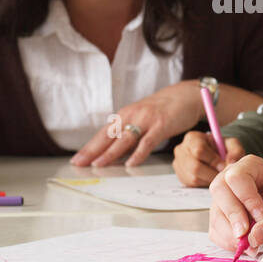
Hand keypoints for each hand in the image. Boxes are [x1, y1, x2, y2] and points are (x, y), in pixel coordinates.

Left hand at [72, 80, 203, 167]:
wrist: (185, 96)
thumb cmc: (162, 110)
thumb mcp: (141, 119)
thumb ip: (129, 134)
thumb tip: (115, 155)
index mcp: (125, 115)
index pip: (103, 134)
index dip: (89, 147)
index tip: (77, 160)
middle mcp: (132, 115)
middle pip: (109, 136)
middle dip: (92, 151)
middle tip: (79, 163)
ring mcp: (146, 120)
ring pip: (124, 139)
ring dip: (111, 153)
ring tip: (99, 164)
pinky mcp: (160, 125)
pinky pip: (147, 142)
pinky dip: (138, 153)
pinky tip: (131, 163)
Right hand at [173, 132, 245, 186]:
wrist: (213, 155)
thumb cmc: (221, 148)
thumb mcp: (230, 144)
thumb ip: (235, 150)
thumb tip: (231, 162)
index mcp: (192, 138)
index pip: (199, 151)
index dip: (213, 160)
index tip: (223, 165)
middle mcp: (181, 150)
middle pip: (194, 167)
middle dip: (211, 172)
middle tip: (221, 173)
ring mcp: (179, 165)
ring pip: (194, 178)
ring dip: (209, 178)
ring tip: (216, 174)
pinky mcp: (181, 177)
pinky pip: (193, 184)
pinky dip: (204, 183)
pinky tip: (210, 177)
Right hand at [207, 154, 262, 251]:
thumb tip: (253, 237)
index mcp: (251, 166)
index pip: (237, 177)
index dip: (246, 197)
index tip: (261, 215)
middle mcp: (231, 179)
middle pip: (219, 191)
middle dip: (233, 216)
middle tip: (247, 235)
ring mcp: (222, 198)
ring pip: (216, 214)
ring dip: (232, 235)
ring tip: (255, 245)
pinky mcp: (219, 217)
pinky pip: (216, 231)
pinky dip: (229, 243)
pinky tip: (248, 246)